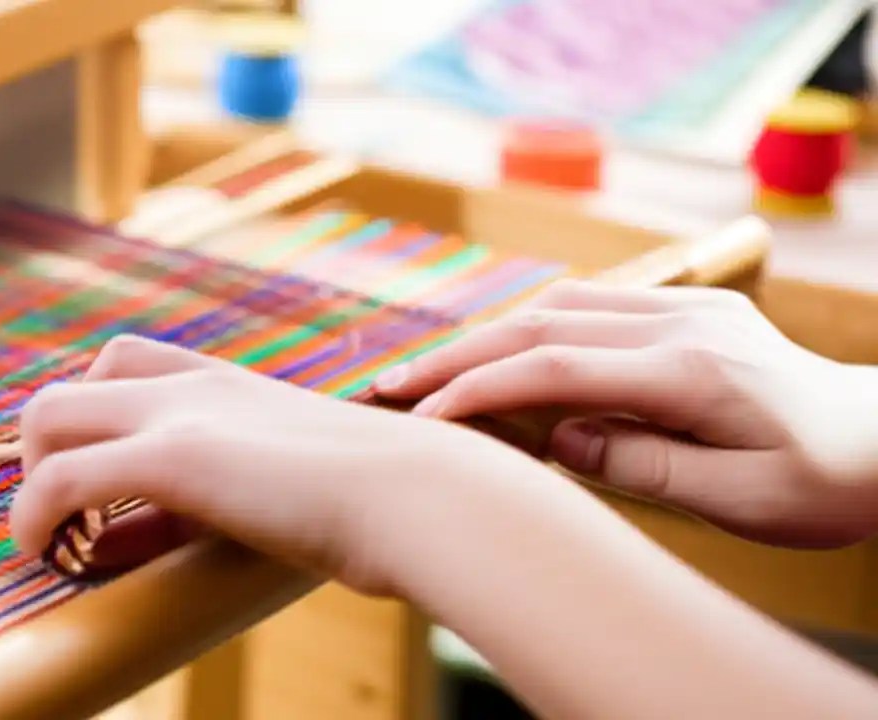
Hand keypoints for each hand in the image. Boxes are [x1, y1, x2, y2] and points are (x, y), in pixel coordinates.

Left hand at [9, 334, 531, 595]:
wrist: (421, 495)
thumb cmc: (374, 502)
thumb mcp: (288, 482)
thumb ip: (227, 497)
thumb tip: (167, 536)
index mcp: (224, 384)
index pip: (123, 370)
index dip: (91, 430)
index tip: (98, 498)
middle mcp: (193, 384)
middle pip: (69, 387)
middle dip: (45, 453)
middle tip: (66, 518)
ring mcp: (181, 412)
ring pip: (46, 415)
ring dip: (31, 481)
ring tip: (55, 541)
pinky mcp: (177, 455)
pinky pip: (58, 478)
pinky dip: (33, 520)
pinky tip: (50, 557)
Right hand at [373, 279, 877, 547]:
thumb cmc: (820, 482)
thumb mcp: (740, 500)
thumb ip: (643, 464)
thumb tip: (559, 440)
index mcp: (693, 372)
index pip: (555, 369)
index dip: (478, 389)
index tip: (420, 417)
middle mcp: (681, 323)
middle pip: (540, 324)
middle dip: (456, 354)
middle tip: (387, 382)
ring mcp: (684, 308)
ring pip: (556, 305)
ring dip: (484, 335)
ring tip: (426, 370)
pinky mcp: (685, 310)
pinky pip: (587, 306)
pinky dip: (528, 328)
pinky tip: (496, 352)